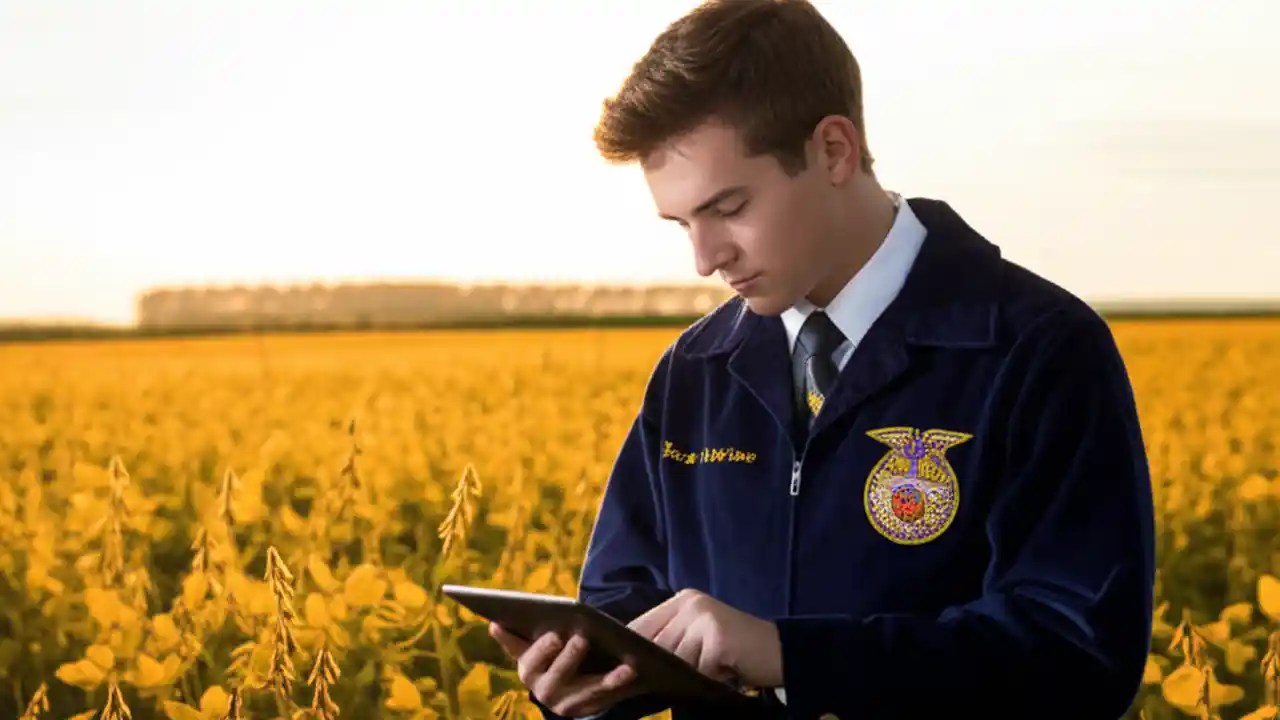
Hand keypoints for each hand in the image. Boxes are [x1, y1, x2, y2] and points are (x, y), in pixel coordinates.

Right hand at [490, 622, 645, 717]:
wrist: (565, 685)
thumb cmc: (548, 655)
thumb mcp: (533, 647)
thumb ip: (516, 637)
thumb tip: (493, 625)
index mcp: (528, 672)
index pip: (530, 662)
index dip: (542, 650)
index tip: (555, 634)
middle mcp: (544, 692)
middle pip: (557, 677)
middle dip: (570, 659)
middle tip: (583, 639)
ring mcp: (567, 704)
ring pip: (585, 691)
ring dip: (604, 678)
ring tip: (621, 662)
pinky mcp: (587, 709)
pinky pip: (603, 697)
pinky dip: (616, 683)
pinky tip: (629, 669)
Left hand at [627, 588, 782, 688]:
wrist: (781, 652)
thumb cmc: (735, 653)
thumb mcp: (698, 641)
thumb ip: (669, 644)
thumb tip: (629, 668)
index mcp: (682, 601)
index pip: (641, 625)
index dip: (628, 650)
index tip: (619, 673)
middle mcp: (690, 603)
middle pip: (655, 645)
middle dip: (652, 669)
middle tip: (658, 684)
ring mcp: (704, 617)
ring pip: (675, 660)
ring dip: (685, 677)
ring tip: (705, 675)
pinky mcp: (718, 636)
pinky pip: (699, 670)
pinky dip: (706, 680)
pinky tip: (720, 675)